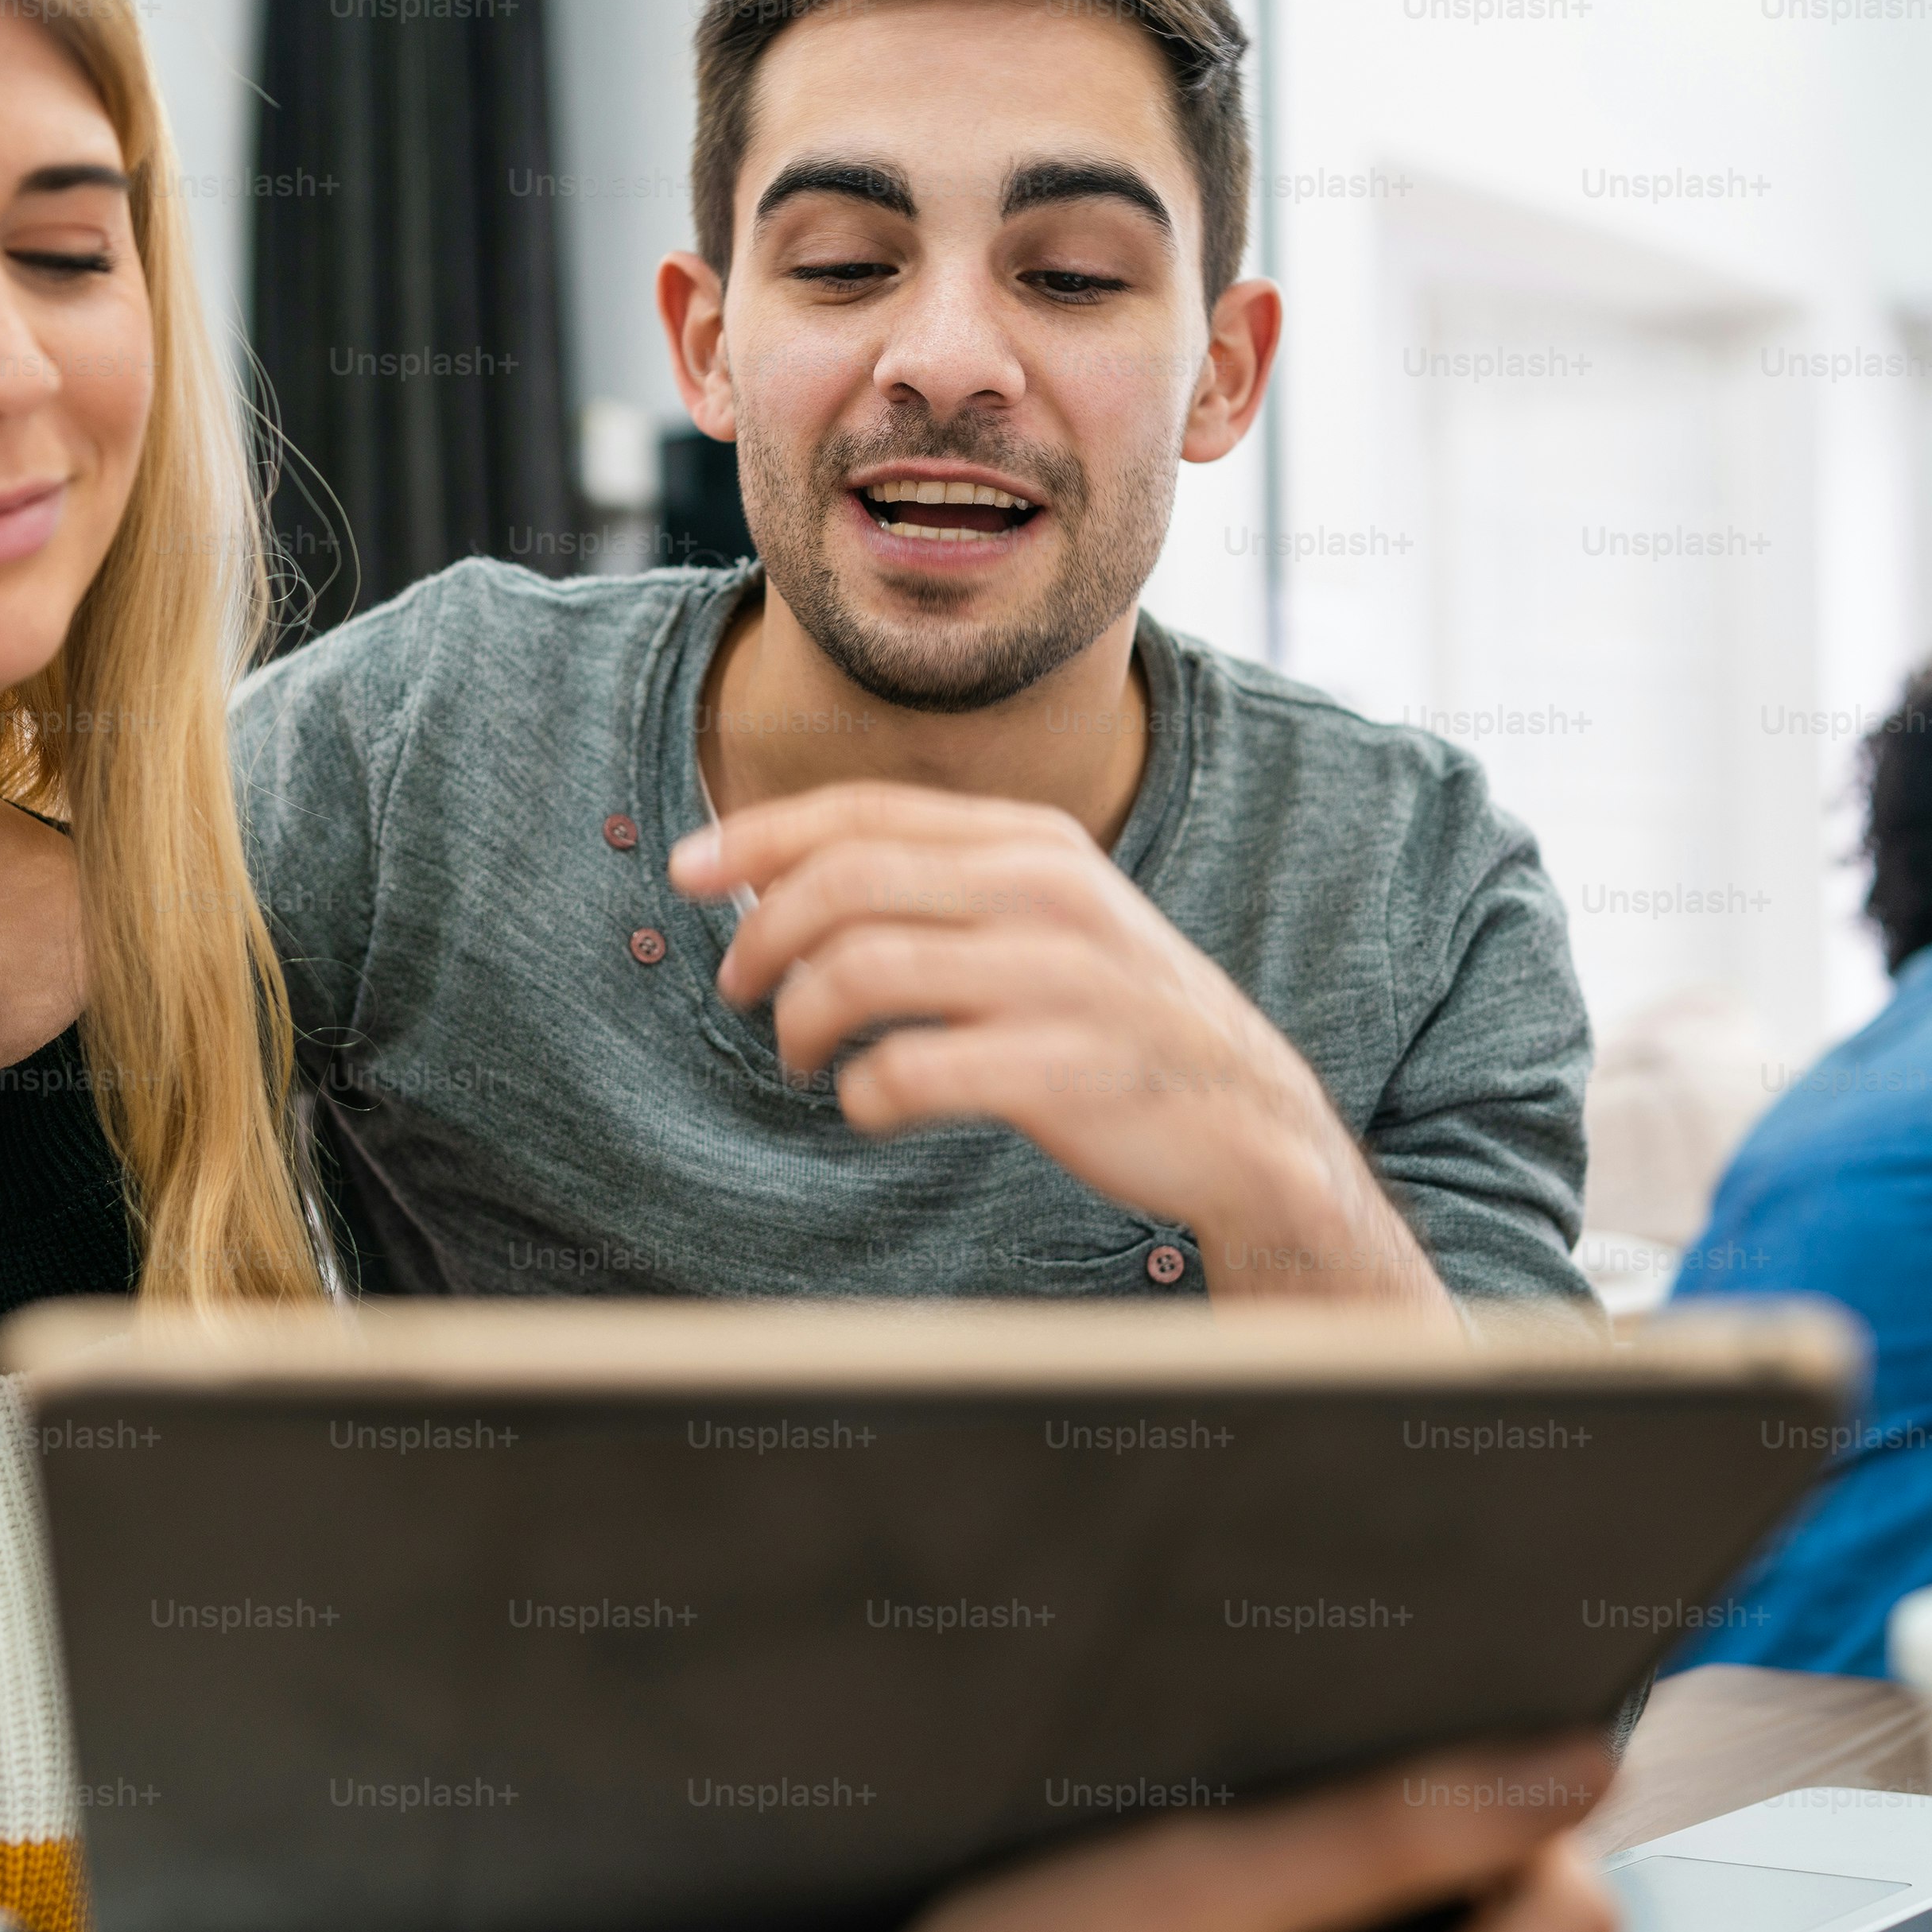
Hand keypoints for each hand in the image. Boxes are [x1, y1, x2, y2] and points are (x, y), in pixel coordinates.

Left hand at [671, 783, 1444, 1307]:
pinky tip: (871, 1107)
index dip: (757, 837)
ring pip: (861, 971)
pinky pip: (909, 1073)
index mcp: (1033, 841)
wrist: (1245, 1117)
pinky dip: (863, 1096)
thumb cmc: (1112, 1017)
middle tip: (734, 989)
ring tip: (799, 1056)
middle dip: (762, 936)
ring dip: (800, 1021)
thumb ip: (944, 882)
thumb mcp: (1049, 914)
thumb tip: (788, 878)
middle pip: (845, 883)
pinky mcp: (1059, 1068)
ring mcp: (1057, 979)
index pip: (862, 814)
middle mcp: (1045, 891)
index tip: (687, 871)